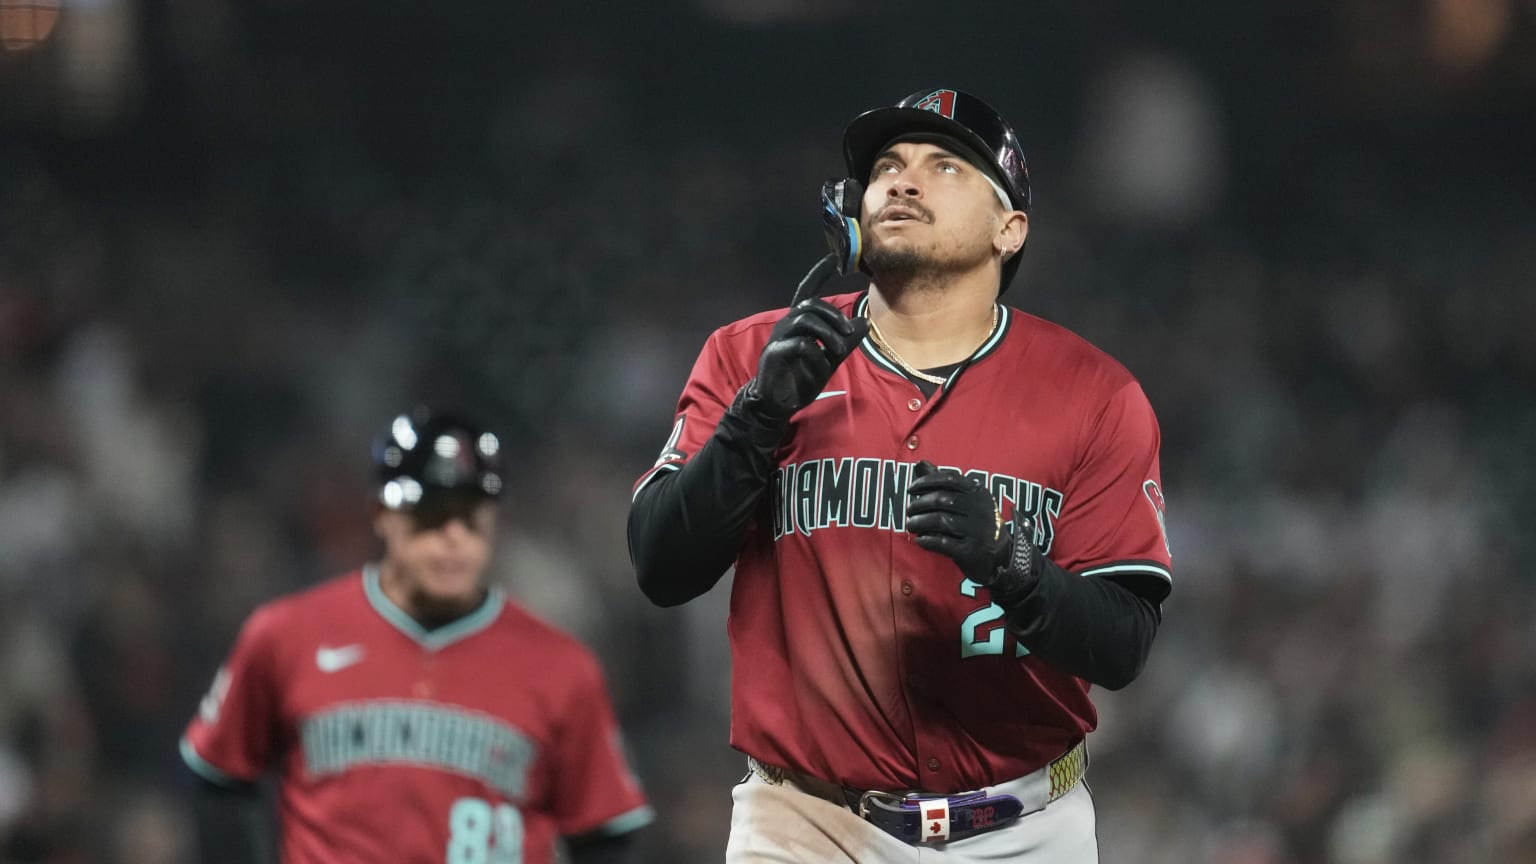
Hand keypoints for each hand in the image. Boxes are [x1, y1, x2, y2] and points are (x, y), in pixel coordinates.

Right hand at [743, 298, 868, 422]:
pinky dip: (817, 355)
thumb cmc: (803, 379)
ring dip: (829, 334)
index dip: (821, 283)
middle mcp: (787, 325)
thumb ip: (846, 341)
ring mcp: (779, 337)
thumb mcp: (831, 358)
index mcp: (799, 323)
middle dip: (834, 316)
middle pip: (810, 304)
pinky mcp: (774, 352)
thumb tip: (865, 321)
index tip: (839, 286)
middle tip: (850, 332)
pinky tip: (823, 369)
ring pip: (805, 320)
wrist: (782, 405)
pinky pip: (800, 344)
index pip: (809, 295)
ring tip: (840, 351)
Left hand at [905, 461, 1010, 585]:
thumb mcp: (968, 501)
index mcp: (979, 492)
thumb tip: (920, 463)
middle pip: (942, 500)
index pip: (949, 479)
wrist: (1002, 556)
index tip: (911, 488)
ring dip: (920, 522)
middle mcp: (981, 509)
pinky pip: (943, 543)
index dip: (926, 482)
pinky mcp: (972, 550)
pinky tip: (920, 540)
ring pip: (940, 520)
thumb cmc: (977, 524)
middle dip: (920, 504)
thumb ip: (944, 483)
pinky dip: (928, 540)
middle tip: (909, 510)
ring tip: (911, 525)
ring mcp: (978, 530)